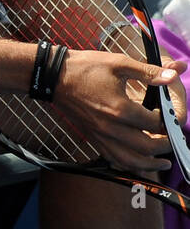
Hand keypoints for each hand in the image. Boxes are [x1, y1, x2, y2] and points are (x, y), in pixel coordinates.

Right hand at [53, 50, 182, 173]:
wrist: (53, 76)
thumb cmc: (85, 68)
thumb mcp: (119, 63)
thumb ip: (148, 72)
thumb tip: (172, 75)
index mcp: (121, 109)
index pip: (156, 124)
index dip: (170, 121)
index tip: (173, 116)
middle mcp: (111, 127)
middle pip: (147, 147)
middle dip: (165, 146)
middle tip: (174, 140)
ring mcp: (100, 135)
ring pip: (130, 160)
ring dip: (150, 165)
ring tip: (163, 164)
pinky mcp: (92, 137)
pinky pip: (113, 158)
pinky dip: (128, 164)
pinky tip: (137, 162)